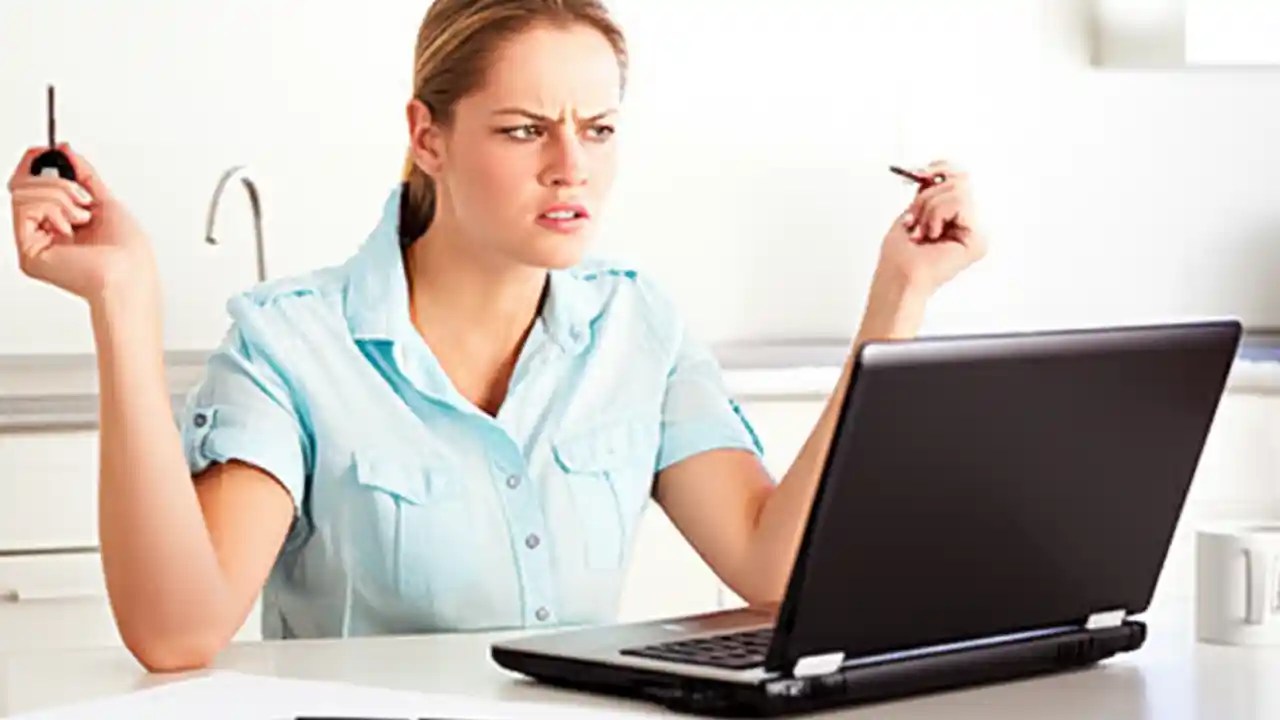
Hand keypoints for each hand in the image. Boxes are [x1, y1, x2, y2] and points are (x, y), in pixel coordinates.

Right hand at [8, 144, 155, 303]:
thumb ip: (83, 175)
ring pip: (22, 192)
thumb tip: (65, 150)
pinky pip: (24, 207)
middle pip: (23, 185)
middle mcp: (42, 233)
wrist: (130, 274)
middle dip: (58, 183)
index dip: (35, 163)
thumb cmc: (127, 251)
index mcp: (59, 223)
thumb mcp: (105, 201)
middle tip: (82, 198)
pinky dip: (52, 208)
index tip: (49, 149)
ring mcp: (33, 242)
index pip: (31, 186)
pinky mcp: (28, 251)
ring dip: (60, 196)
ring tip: (82, 216)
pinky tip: (70, 226)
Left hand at [875, 160, 986, 296]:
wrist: (899, 276)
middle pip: (959, 179)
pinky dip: (936, 214)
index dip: (939, 169)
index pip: (958, 178)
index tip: (917, 172)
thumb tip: (933, 171)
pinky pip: (958, 202)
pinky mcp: (977, 239)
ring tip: (923, 231)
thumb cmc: (899, 255)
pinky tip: (933, 235)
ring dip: (929, 208)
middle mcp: (966, 224)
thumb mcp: (913, 211)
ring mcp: (974, 232)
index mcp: (952, 217)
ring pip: (958, 189)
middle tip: (915, 218)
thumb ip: (929, 190)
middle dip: (928, 195)